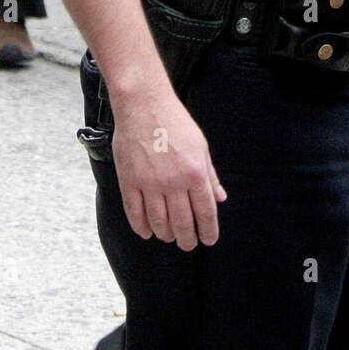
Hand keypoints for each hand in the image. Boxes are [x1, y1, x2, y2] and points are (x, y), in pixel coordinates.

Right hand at [111, 87, 226, 249]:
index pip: (206, 212)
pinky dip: (142, 227)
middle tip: (189, 244)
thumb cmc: (175, 123)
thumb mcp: (201, 146)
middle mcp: (173, 182)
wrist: (144, 105)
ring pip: (159, 223)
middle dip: (188, 239)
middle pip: (183, 223)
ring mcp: (149, 183)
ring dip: (166, 235)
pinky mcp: (129, 181)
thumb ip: (210, 175)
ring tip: (170, 237)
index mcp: (195, 172)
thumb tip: (219, 199)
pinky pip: (135, 214)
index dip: (209, 231)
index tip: (209, 240)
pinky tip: (148, 233)